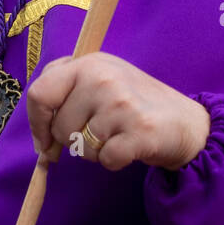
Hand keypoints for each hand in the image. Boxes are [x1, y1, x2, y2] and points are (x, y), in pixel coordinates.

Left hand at [25, 51, 209, 171]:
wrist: (186, 122)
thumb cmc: (135, 105)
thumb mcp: (100, 80)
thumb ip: (66, 92)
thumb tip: (40, 136)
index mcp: (88, 63)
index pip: (39, 93)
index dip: (37, 123)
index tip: (46, 140)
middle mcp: (102, 77)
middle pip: (58, 127)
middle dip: (72, 141)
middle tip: (99, 133)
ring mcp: (121, 103)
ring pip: (80, 147)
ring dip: (96, 151)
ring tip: (118, 136)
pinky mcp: (138, 130)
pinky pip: (104, 160)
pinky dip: (114, 161)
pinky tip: (129, 147)